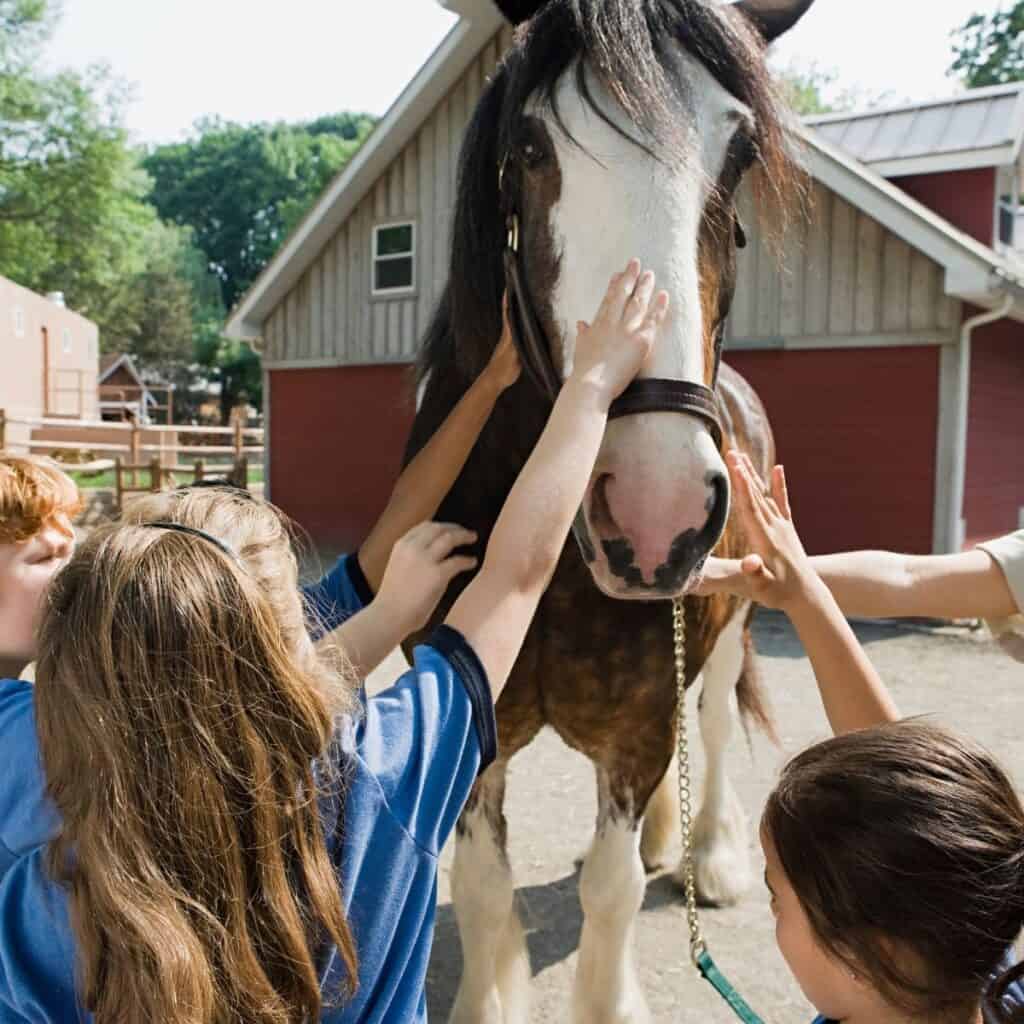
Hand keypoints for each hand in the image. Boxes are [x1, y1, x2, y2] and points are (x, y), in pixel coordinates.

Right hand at [375, 522, 477, 634]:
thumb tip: (433, 555)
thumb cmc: (392, 599)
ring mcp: (425, 559)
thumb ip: (412, 557)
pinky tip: (472, 562)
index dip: (440, 525)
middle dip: (454, 527)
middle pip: (439, 528)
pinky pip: (458, 561)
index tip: (449, 528)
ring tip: (472, 538)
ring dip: (464, 536)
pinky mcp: (437, 574)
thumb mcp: (398, 567)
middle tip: (465, 532)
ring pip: (450, 538)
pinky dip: (467, 560)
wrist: (389, 615)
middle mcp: (412, 547)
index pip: (424, 526)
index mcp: (401, 546)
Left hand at [483, 293, 521, 391]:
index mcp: (508, 334)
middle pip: (511, 312)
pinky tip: (527, 321)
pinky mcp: (512, 347)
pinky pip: (518, 330)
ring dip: (519, 309)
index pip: (508, 311)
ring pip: (515, 320)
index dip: (509, 298)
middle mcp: (508, 334)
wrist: (493, 381)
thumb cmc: (502, 370)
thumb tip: (523, 329)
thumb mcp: (512, 356)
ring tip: (527, 298)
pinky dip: (522, 322)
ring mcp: (509, 340)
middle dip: (515, 299)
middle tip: (521, 284)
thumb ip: (517, 343)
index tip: (511, 283)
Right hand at [569, 259, 667, 406]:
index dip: (613, 286)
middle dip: (629, 277)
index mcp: (597, 326)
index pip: (607, 301)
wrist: (590, 385)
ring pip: (637, 302)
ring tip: (650, 274)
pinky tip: (664, 294)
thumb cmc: (583, 373)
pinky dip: (659, 306)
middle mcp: (611, 323)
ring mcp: (626, 330)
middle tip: (635, 263)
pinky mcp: (640, 340)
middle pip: (622, 295)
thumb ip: (582, 334)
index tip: (617, 274)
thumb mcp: (579, 349)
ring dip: (644, 286)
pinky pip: (653, 319)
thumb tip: (581, 323)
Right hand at [718, 451, 821, 611]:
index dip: (741, 485)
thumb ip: (755, 574)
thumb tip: (748, 561)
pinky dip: (779, 485)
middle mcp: (775, 527)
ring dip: (753, 475)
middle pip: (755, 495)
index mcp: (765, 539)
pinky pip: (782, 501)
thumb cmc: (779, 593)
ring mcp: (782, 526)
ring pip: (765, 494)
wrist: (806, 595)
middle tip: (731, 451)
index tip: (734, 465)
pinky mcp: (787, 528)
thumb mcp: (763, 588)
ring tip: (741, 456)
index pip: (750, 507)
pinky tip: (778, 469)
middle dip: (743, 473)